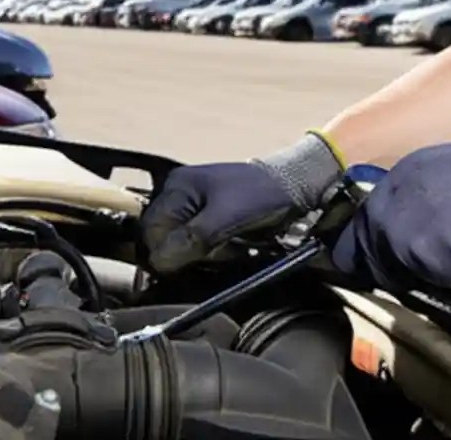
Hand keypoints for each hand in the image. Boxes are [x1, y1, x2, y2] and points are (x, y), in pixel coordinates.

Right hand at [141, 132, 344, 273]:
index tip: (196, 258)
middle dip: (190, 253)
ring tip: (232, 247)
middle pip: (165, 240)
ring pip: (183, 247)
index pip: (151, 231)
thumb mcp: (224, 219)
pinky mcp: (210, 218)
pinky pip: (200, 245)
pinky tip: (234, 247)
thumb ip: (190, 241)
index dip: (168, 252)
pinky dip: (215, 251)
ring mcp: (195, 206)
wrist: (298, 187)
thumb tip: (160, 262)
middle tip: (220, 250)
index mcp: (177, 187)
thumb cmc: (262, 196)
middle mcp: (180, 195)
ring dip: (206, 254)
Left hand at [329, 129, 450, 292]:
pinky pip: (428, 278)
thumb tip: (384, 227)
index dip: (357, 248)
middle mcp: (391, 209)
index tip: (359, 260)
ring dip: (414, 271)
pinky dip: (443, 274)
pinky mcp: (431, 259)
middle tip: (404, 267)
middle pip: (369, 255)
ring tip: (445, 252)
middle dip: (382, 265)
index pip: (356, 229)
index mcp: (391, 184)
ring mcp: (408, 236)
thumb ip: (403, 198)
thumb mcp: (432, 171)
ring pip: (397, 271)